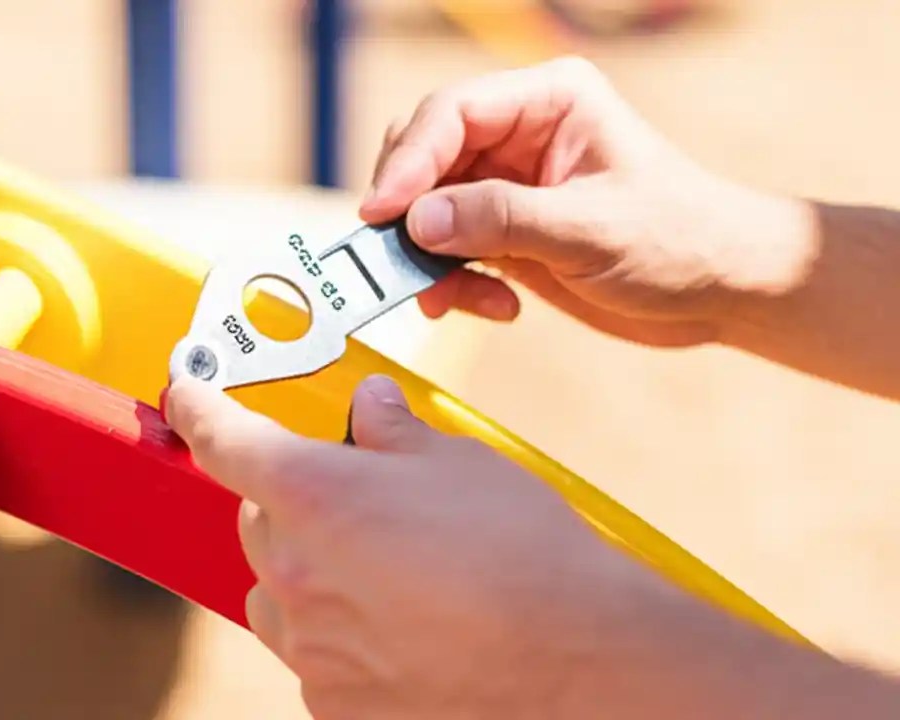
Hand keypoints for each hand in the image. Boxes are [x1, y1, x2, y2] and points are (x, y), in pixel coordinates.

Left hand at [164, 373, 719, 718]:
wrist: (577, 663)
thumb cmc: (522, 552)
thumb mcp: (459, 463)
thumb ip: (394, 433)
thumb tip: (370, 407)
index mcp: (313, 493)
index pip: (222, 439)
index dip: (197, 407)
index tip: (186, 393)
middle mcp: (293, 571)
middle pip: (258, 518)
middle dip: (294, 500)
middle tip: (363, 499)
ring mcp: (309, 645)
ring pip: (277, 590)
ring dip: (309, 569)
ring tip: (388, 571)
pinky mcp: (332, 700)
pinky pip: (311, 651)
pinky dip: (337, 632)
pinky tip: (401, 627)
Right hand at [361, 56, 793, 347]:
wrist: (723, 290)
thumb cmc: (682, 240)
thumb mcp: (590, 230)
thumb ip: (500, 220)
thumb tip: (418, 221)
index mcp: (549, 100)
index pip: (452, 112)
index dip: (409, 160)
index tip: (382, 212)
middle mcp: (520, 133)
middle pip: (425, 155)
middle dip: (409, 210)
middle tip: (399, 257)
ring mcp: (508, 183)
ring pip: (426, 208)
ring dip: (429, 258)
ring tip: (450, 297)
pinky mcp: (504, 231)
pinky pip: (447, 249)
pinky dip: (452, 282)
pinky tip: (494, 306)